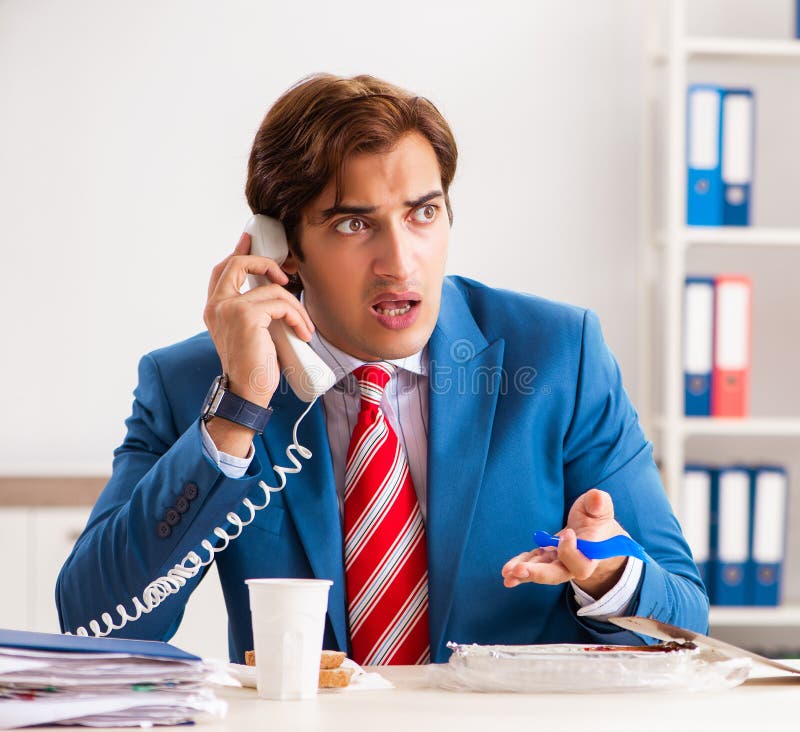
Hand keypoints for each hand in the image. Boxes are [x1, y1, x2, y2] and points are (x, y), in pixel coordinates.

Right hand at [203, 232, 314, 407]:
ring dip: (295, 307)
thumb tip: (272, 291)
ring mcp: (230, 308)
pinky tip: (303, 333)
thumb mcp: (249, 333)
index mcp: (214, 308)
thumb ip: (252, 311)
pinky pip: (281, 304)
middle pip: (238, 264)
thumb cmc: (252, 367)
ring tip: (304, 326)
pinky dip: (298, 317)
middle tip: (284, 276)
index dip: (238, 252)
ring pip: (272, 289)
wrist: (246, 392)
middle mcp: (217, 305)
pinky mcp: (247, 316)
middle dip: (265, 263)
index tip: (249, 239)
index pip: (222, 270)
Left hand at [501, 489, 628, 597]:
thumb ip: (599, 504)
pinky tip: (507, 571)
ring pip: (541, 571)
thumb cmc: (597, 518)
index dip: (572, 551)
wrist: (594, 531)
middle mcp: (572, 564)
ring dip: (523, 573)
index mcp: (590, 555)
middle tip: (520, 570)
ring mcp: (557, 562)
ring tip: (507, 574)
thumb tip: (597, 497)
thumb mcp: (600, 508)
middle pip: (557, 574)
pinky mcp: (546, 557)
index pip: (581, 563)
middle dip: (538, 573)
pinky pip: (532, 563)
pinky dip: (519, 565)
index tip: (568, 532)